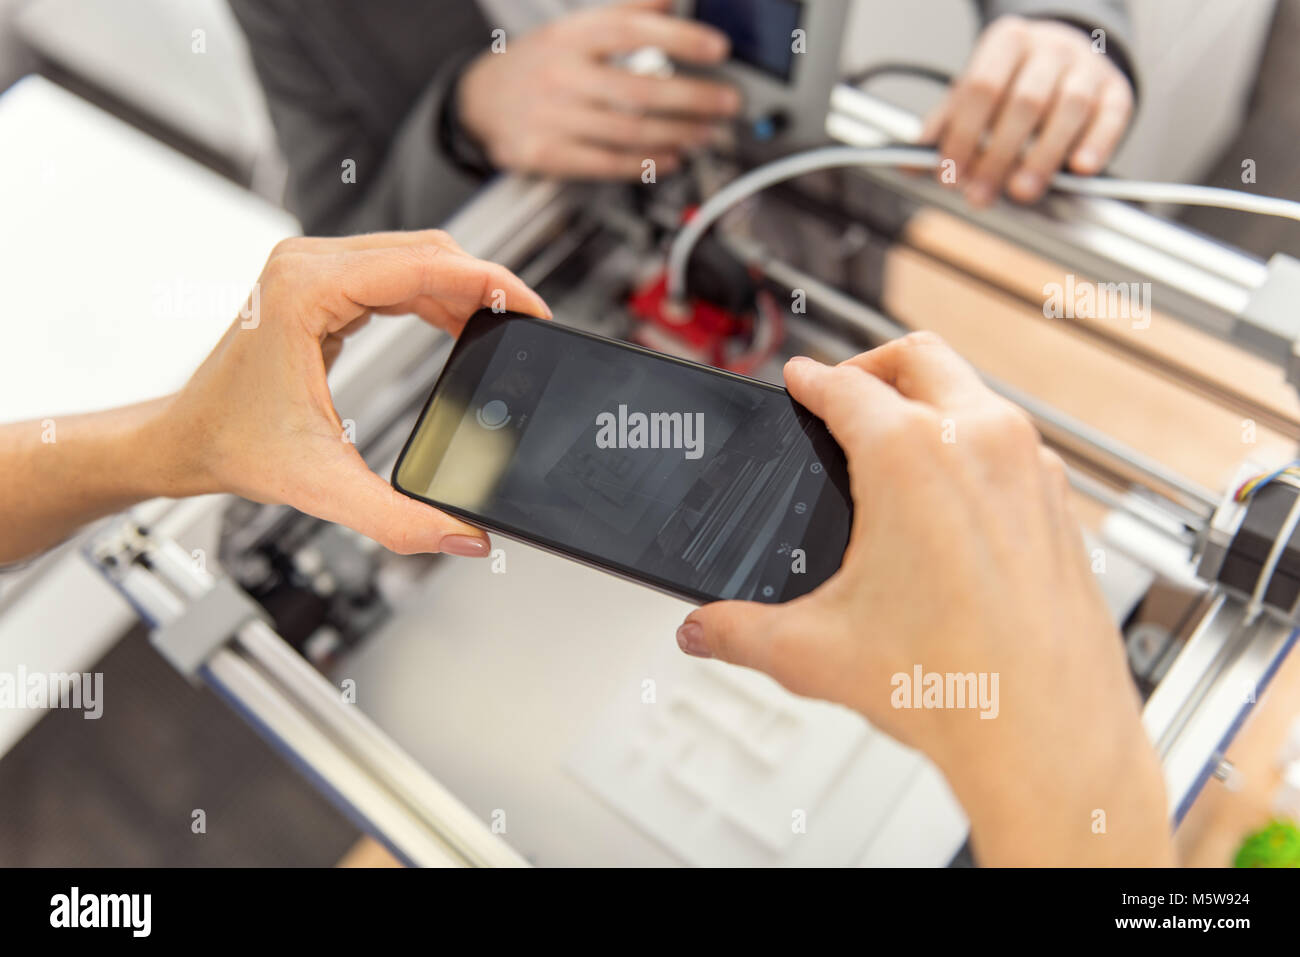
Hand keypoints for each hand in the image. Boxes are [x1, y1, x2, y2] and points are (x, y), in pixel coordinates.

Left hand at [160, 231, 549, 555]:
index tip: (530, 306)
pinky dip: (436, 296)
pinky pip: (395, 273)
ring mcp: (311, 269)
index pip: (420, 265)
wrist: (187, 439)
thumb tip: (465, 536)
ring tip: (502, 330)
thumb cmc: (233, 446)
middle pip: (425, 252)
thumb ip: (398, 520)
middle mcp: (306, 266)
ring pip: (414, 257)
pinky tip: (460, 327)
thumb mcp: (322, 487)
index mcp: (304, 292)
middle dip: (485, 284)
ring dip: (463, 289)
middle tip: (529, 322)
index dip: (487, 282)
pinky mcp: (319, 282)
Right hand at [456, 0, 739, 179]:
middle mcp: (562, 74)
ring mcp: (552, 117)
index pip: (630, 30)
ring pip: (627, 131)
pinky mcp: (545, 154)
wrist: (480, 100)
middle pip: (638, 89)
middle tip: (727, 102)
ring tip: (708, 133)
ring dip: (677, 135)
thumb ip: (626, 11)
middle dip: (692, 98)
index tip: (717, 48)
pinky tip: (672, 159)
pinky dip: (644, 164)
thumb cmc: (541, 63)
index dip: (678, 39)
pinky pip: (604, 163)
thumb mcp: (576, 27)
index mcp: (572, 36)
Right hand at [675, 333, 1171, 864]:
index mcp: (910, 456)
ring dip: (928, 401)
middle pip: (918, 357)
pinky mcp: (1060, 504)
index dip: (808, 380)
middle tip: (842, 395)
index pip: (842, 384)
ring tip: (892, 446)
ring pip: (973, 392)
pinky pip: (1013, 442)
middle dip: (871, 366)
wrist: (1047, 736)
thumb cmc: (956, 688)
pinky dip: (974, 446)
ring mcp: (1030, 468)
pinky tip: (950, 502)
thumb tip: (703, 630)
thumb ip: (739, 631)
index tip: (799, 382)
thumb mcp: (813, 652)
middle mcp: (978, 442)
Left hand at [921, 16, 1134, 205]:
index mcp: (1007, 42)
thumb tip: (911, 162)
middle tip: (980, 193)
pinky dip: (1096, 144)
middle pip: (1024, 101)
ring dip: (1043, 157)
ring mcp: (1087, 67)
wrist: (1067, 55)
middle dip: (998, 155)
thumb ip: (944, 125)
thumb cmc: (1014, 81)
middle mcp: (1050, 49)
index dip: (962, 134)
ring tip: (1021, 191)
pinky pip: (1111, 116)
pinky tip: (1079, 170)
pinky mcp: (1117, 91)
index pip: (980, 87)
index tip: (949, 172)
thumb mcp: (974, 94)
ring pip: (1069, 108)